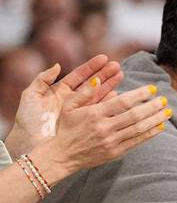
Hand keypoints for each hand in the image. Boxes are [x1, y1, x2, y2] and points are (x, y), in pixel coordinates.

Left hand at [6, 55, 124, 156]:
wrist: (29, 143)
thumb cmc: (28, 120)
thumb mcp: (31, 96)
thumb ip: (42, 79)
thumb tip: (58, 66)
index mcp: (60, 92)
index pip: (79, 76)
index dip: (92, 67)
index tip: (104, 59)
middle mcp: (72, 102)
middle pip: (91, 85)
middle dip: (106, 75)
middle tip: (118, 67)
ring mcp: (80, 114)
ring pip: (98, 98)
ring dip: (111, 88)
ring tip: (121, 77)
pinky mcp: (85, 125)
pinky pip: (100, 114)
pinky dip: (110, 106)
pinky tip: (119, 97)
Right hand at [33, 84, 169, 183]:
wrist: (62, 155)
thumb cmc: (66, 127)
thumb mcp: (69, 106)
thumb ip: (84, 92)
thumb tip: (98, 79)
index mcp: (94, 114)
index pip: (123, 102)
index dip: (140, 94)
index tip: (152, 88)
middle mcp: (104, 127)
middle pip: (135, 115)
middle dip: (152, 107)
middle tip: (165, 99)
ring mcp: (111, 141)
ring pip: (138, 129)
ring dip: (155, 120)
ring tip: (168, 112)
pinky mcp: (116, 152)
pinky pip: (137, 142)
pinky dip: (150, 134)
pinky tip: (160, 127)